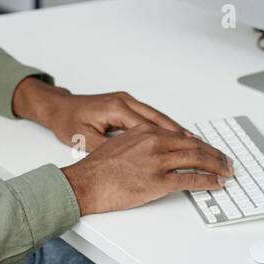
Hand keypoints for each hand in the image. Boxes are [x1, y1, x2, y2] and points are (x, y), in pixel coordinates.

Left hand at [12, 78, 183, 149]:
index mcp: (117, 109)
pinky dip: (166, 128)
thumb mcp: (85, 139)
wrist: (57, 107)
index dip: (175, 141)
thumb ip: (110, 148)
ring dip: (179, 132)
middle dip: (185, 136)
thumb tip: (130, 160)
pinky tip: (178, 139)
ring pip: (160, 118)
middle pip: (162, 120)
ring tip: (199, 146)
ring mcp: (127, 102)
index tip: (192, 152)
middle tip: (205, 150)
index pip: (153, 126)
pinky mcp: (126, 106)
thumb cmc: (68, 122)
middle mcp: (126, 102)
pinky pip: (152, 117)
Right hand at [60, 124, 234, 215]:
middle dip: (214, 154)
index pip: (182, 136)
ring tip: (226, 171)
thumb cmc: (98, 167)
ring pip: (197, 160)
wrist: (85, 183)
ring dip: (216, 166)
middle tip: (226, 161)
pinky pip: (190, 180)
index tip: (209, 150)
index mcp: (146, 131)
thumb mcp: (121, 143)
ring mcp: (157, 162)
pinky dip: (207, 181)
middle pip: (194, 146)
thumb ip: (143, 142)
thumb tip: (160, 149)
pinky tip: (216, 183)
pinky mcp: (158, 182)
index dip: (200, 145)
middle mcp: (155, 142)